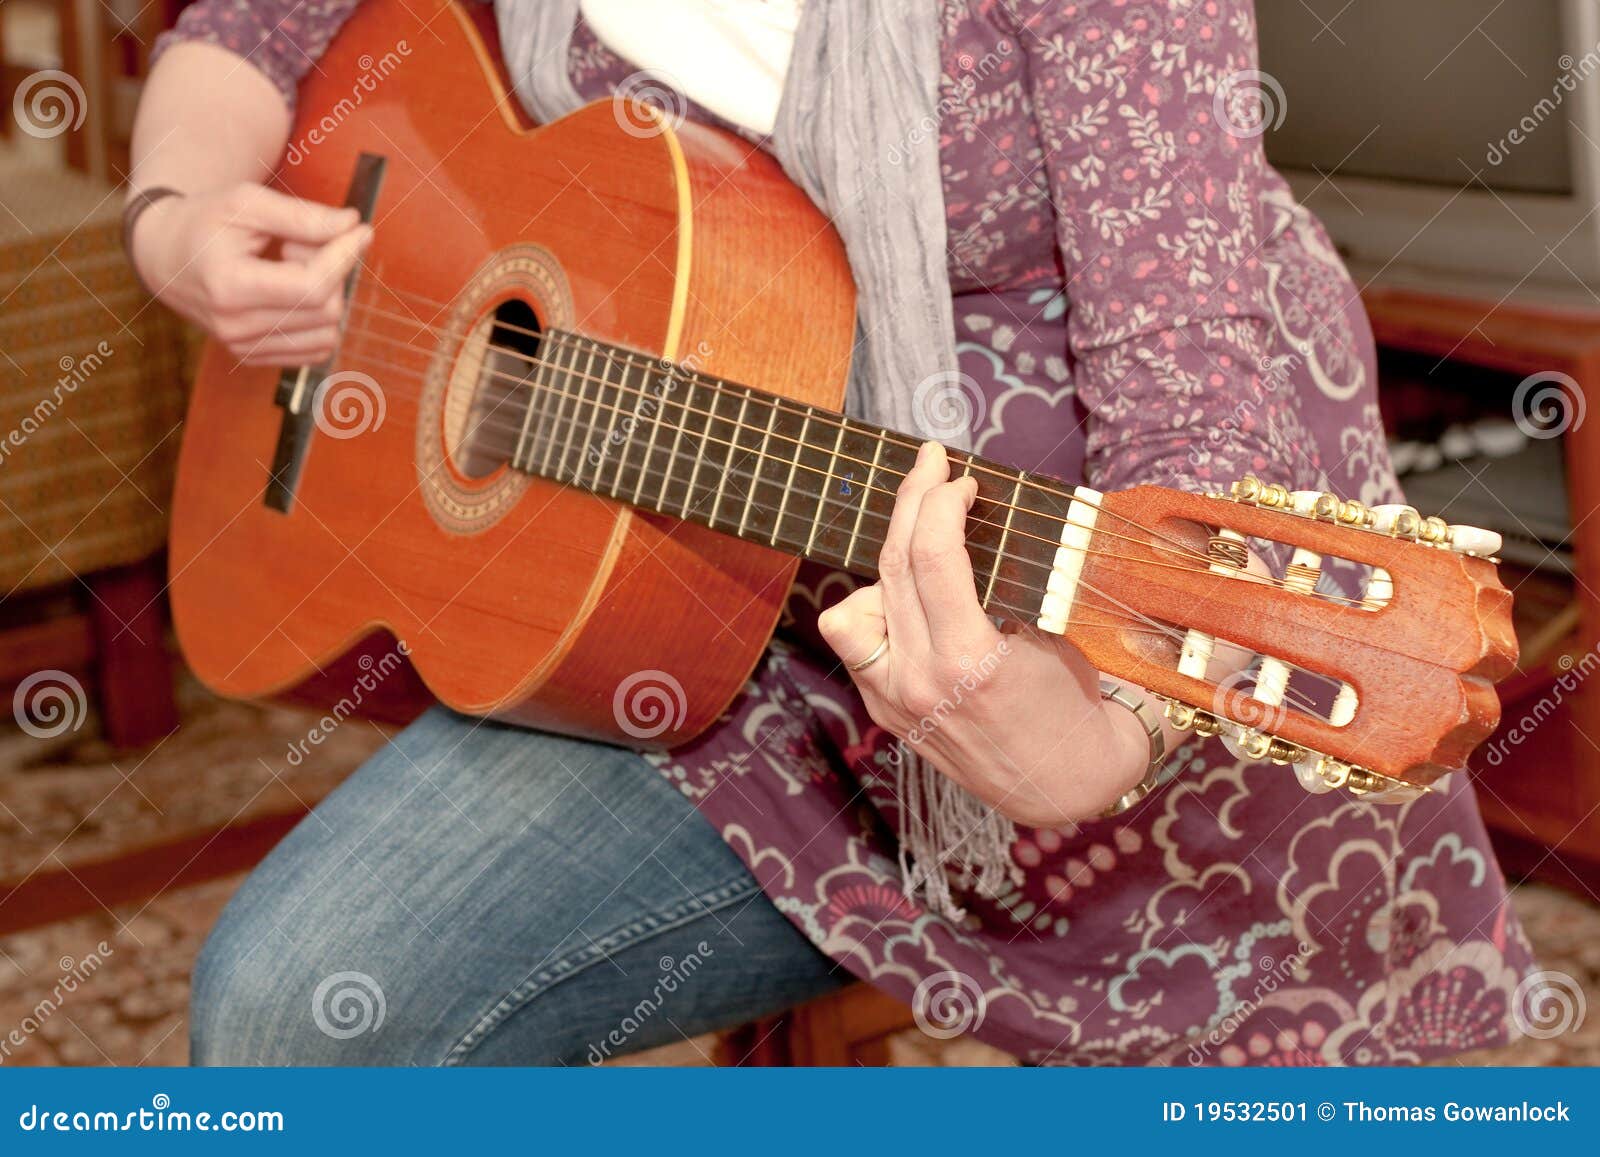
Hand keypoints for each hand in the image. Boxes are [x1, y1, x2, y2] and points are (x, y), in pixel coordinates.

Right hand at [129, 183, 370, 364]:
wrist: (165, 256)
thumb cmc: (204, 223)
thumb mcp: (246, 203)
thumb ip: (302, 216)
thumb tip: (353, 226)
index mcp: (228, 286)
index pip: (311, 285)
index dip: (344, 256)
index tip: (360, 230)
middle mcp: (234, 327)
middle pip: (325, 309)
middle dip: (329, 270)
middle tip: (301, 243)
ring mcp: (243, 348)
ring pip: (327, 332)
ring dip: (324, 296)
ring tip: (289, 267)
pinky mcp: (253, 357)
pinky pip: (316, 348)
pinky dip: (317, 319)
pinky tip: (290, 293)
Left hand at [817, 442, 1148, 826]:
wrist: (1064, 782)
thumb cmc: (1074, 703)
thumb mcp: (1053, 637)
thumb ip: (1002, 585)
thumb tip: (968, 523)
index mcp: (970, 660)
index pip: (932, 555)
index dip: (941, 501)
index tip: (961, 479)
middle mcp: (919, 681)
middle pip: (891, 565)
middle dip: (911, 501)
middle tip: (931, 466)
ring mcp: (893, 700)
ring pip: (852, 606)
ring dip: (887, 560)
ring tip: (923, 546)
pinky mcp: (884, 710)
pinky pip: (857, 643)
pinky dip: (877, 608)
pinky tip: (911, 599)